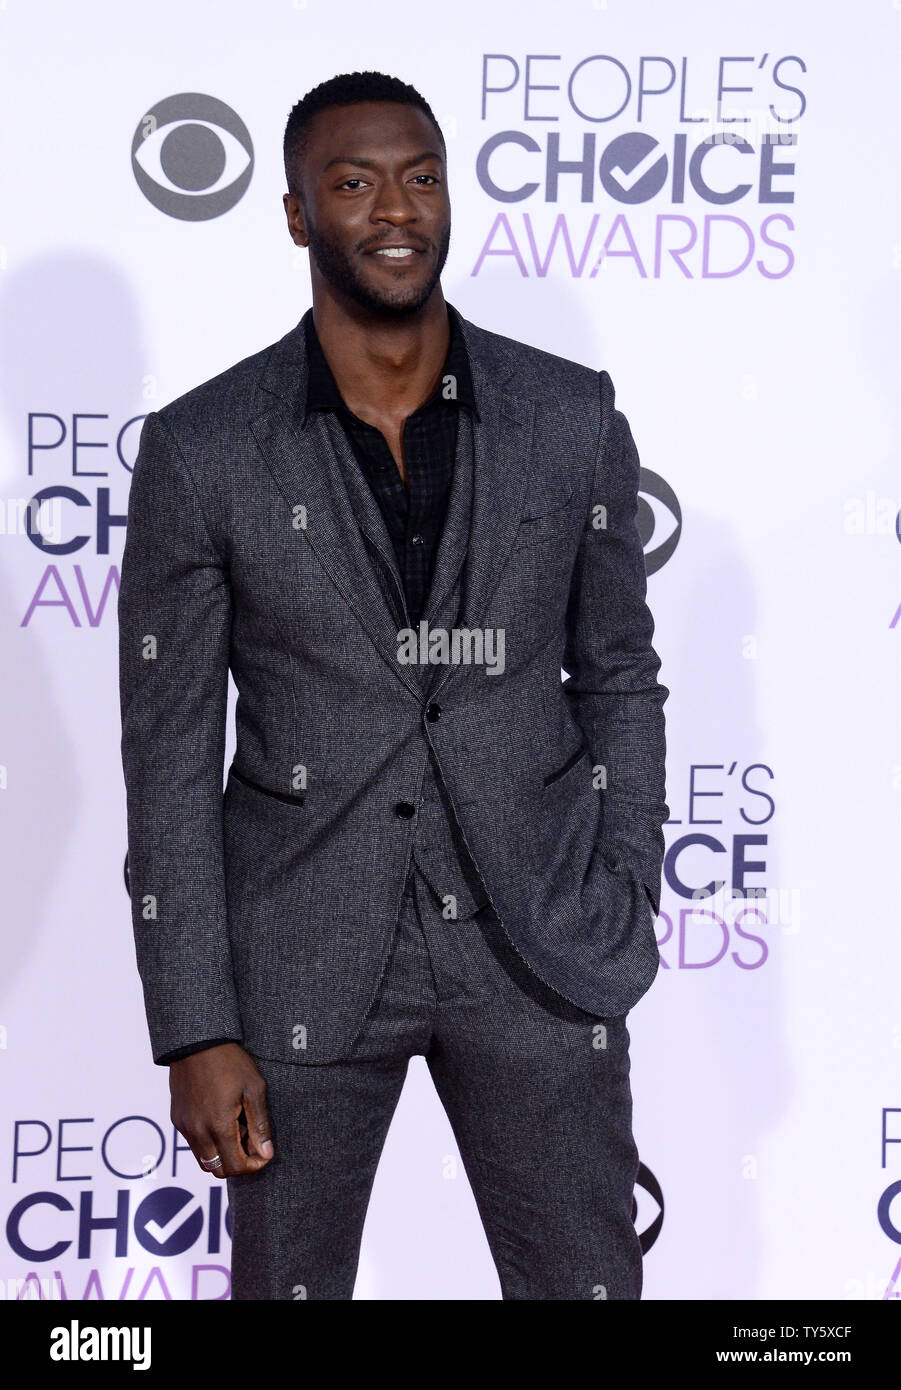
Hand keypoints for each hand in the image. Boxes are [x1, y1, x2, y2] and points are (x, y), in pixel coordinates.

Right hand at [169, 1042, 273, 1177]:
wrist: (197, 1042)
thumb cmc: (230, 1062)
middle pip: (217, 1170)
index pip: (235, 1167)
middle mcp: (197, 1132)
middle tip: (249, 1141)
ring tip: (235, 1127)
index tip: (263, 1154)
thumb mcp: (253, 1089)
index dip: (253, 1166)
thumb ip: (259, 1125)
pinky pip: (193, 1143)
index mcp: (218, 1126)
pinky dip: (208, 1141)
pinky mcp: (177, 1118)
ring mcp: (184, 1126)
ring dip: (221, 1153)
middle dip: (236, 1163)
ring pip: (203, 1159)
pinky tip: (219, 1118)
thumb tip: (266, 1153)